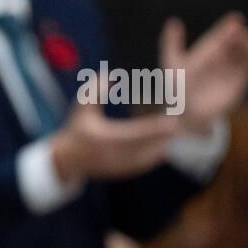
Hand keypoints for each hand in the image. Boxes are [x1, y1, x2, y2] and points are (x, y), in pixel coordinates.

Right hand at [50, 101, 177, 184]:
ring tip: (176, 132)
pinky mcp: (124, 173)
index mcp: (103, 138)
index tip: (172, 121)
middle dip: (166, 136)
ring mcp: (119, 166)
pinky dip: (157, 153)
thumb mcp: (81, 106)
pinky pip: (146, 164)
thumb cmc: (77, 129)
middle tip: (180, 124)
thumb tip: (111, 74)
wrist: (68, 160)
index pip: (135, 134)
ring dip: (163, 144)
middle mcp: (113, 155)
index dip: (155, 128)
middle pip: (148, 147)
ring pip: (150, 157)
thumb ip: (95, 89)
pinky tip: (165, 143)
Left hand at [159, 12, 247, 134]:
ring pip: (242, 54)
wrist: (186, 114)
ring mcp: (231, 70)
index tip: (236, 18)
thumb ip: (171, 43)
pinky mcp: (240, 83)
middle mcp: (221, 59)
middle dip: (238, 36)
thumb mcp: (172, 64)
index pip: (219, 37)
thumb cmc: (177, 89)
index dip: (227, 27)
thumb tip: (173, 20)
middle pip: (232, 44)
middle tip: (241, 30)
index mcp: (206, 53)